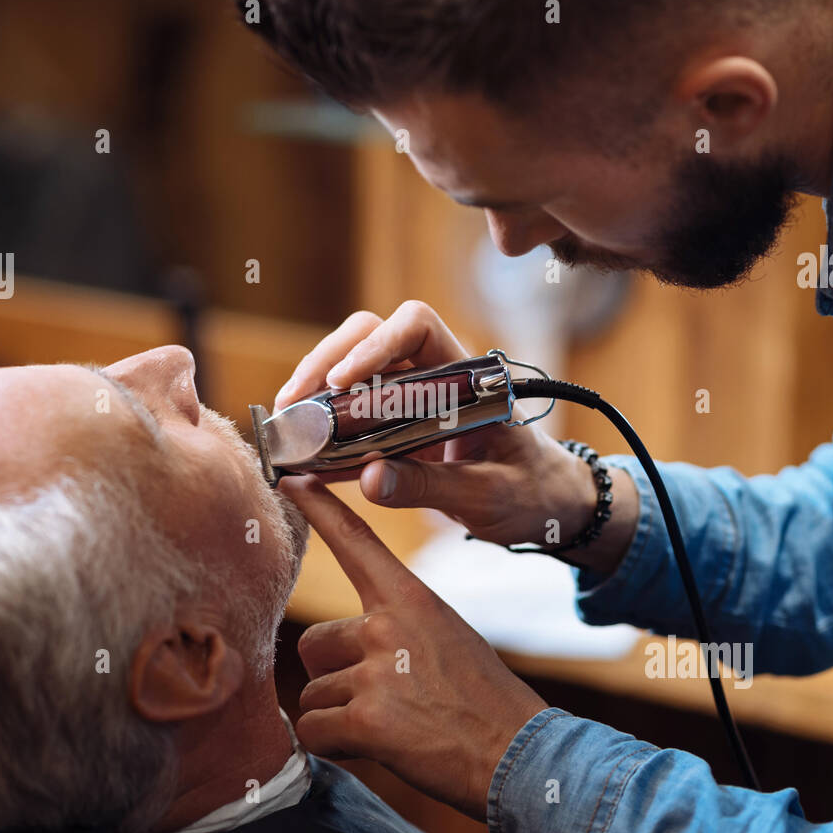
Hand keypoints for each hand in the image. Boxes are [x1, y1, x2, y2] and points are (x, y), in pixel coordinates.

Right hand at [275, 301, 637, 572]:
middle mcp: (435, 377)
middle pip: (369, 339)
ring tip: (285, 430)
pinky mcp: (399, 434)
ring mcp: (413, 403)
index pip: (417, 325)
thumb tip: (369, 481)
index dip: (375, 344)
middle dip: (325, 365)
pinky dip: (325, 440)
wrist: (548, 506)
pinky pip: (353, 426)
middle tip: (292, 405)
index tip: (341, 381)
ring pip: (352, 378)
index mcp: (467, 375)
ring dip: (315, 399)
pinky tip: (300, 462)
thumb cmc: (533, 491)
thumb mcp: (489, 495)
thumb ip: (433, 487)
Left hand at [279, 473, 548, 820]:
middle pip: (313, 643)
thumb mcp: (446, 638)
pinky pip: (314, 731)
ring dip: (341, 715)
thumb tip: (341, 649)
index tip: (292, 479)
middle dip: (334, 676)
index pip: (356, 542)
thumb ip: (395, 629)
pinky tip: (378, 747)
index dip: (319, 509)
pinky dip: (336, 747)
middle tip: (386, 699)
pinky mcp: (366, 721)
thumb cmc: (483, 701)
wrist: (518, 754)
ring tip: (395, 725)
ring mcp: (375, 673)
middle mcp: (386, 626)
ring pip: (315, 693)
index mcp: (411, 599)